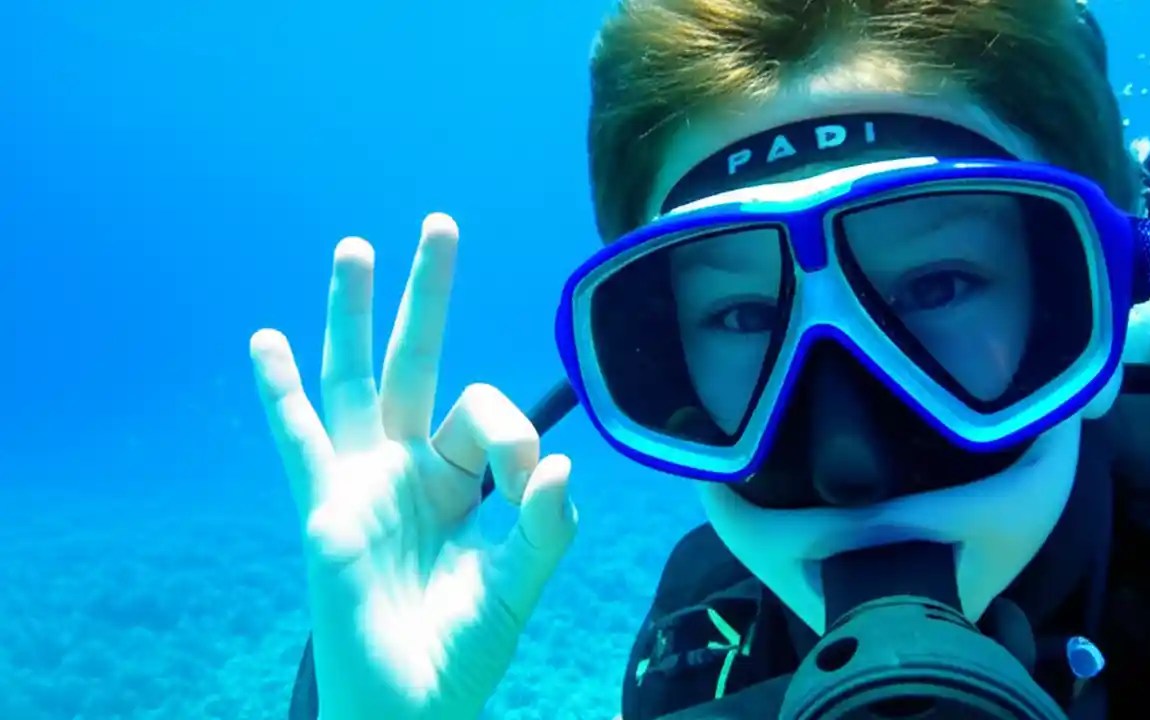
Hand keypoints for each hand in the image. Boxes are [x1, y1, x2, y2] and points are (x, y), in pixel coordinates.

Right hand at [250, 213, 577, 719]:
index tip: (532, 487)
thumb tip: (567, 465)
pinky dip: (280, 393)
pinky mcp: (327, 505)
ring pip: (356, 381)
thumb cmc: (463, 649)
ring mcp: (365, 480)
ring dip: (352, 315)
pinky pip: (299, 439)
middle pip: (419, 362)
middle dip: (429, 296)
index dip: (517, 438)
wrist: (410, 704)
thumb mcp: (517, 586)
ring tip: (355, 247)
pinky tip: (266, 341)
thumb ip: (545, 530)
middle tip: (441, 224)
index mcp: (464, 480)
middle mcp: (412, 467)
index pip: (491, 417)